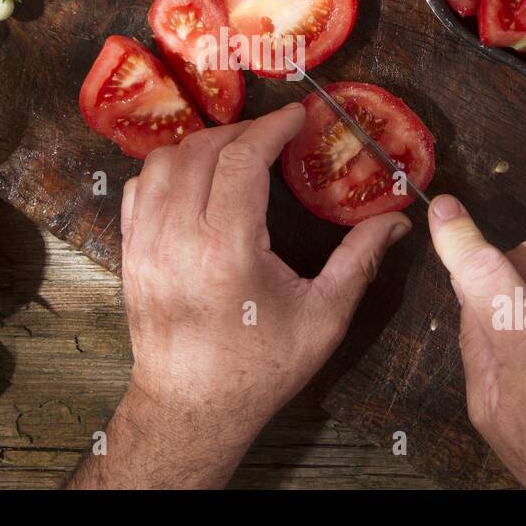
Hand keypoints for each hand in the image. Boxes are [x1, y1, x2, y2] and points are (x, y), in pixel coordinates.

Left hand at [68, 103, 411, 488]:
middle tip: (273, 136)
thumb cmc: (259, 369)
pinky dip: (165, 171)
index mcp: (227, 249)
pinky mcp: (130, 253)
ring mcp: (145, 244)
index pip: (242, 158)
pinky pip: (137, 189)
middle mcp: (177, 238)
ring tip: (235, 154)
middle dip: (241, 132)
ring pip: (162, 161)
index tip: (295, 116)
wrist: (192, 409)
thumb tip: (396, 221)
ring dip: (201, 146)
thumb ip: (358, 260)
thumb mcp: (322, 318)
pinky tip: (194, 181)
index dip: (271, 127)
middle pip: (202, 149)